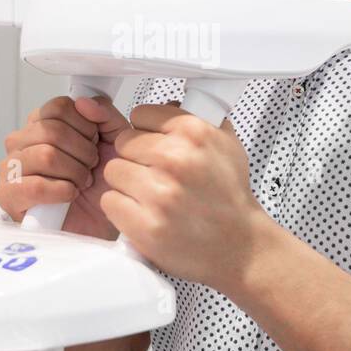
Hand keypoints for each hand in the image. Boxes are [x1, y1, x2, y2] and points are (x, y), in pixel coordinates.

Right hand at [0, 95, 132, 240]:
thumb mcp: (115, 141)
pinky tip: (70, 195)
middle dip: (82, 151)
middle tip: (90, 167)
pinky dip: (60, 190)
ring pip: (45, 155)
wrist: (105, 220)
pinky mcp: (8, 195)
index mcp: (42, 124)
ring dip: (73, 172)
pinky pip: (32, 185)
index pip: (58, 107)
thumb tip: (83, 102)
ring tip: (81, 183)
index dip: (84, 125)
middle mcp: (22, 142)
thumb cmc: (103, 183)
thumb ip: (105, 115)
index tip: (94, 141)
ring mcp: (11, 168)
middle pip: (51, 129)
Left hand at [100, 103, 270, 293]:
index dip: (146, 132)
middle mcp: (175, 159)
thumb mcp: (226, 144)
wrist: (240, 245)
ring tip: (150, 195)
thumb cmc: (230, 196)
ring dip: (126, 183)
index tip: (156, 146)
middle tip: (155, 175)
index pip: (139, 114)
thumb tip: (168, 105)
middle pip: (123, 143)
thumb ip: (197, 118)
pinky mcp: (144, 225)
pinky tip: (143, 213)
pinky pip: (110, 201)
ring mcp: (158, 193)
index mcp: (193, 132)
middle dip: (136, 158)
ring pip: (113, 171)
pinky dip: (122, 208)